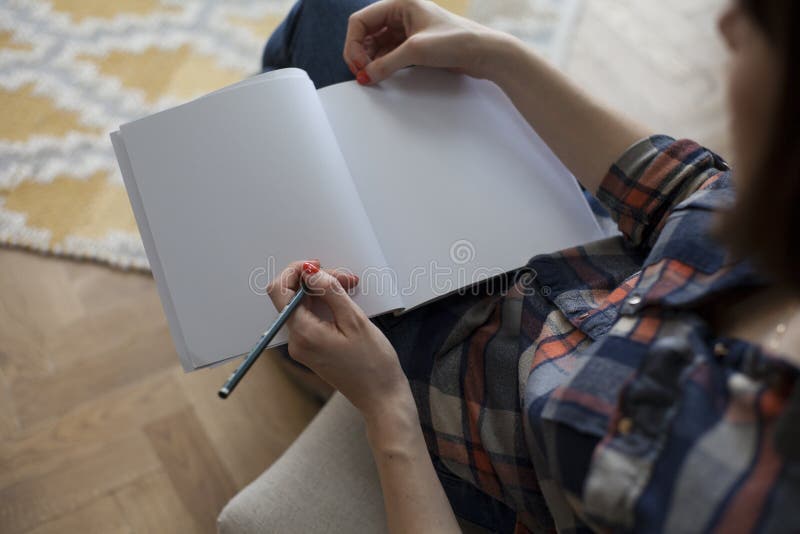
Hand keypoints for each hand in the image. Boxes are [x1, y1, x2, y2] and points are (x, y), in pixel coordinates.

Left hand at [266, 260, 411, 418]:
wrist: (381, 397)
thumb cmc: (373, 365)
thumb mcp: (355, 320)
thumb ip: (330, 292)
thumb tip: (311, 272)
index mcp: (304, 333)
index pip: (280, 291)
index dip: (295, 272)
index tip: (316, 266)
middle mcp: (297, 341)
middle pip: (293, 296)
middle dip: (317, 281)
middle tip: (346, 279)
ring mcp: (303, 346)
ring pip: (304, 305)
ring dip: (324, 292)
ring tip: (350, 288)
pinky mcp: (312, 348)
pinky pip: (311, 318)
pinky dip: (326, 305)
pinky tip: (345, 303)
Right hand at [343, 0, 508, 83]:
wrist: (484, 53)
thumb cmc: (457, 41)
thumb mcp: (416, 52)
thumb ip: (386, 64)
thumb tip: (365, 76)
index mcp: (400, 3)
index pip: (361, 21)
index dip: (353, 44)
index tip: (359, 65)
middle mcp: (401, 14)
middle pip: (366, 33)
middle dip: (360, 53)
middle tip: (363, 73)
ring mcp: (407, 30)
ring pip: (376, 44)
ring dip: (370, 60)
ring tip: (372, 76)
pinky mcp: (415, 45)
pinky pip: (389, 53)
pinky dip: (382, 64)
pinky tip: (381, 74)